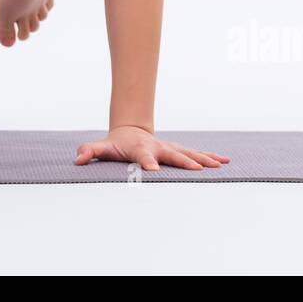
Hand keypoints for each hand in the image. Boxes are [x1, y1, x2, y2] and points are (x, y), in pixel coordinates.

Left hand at [75, 125, 229, 171]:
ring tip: (218, 165)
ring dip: (203, 159)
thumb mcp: (102, 148)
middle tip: (198, 169)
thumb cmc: (116, 144)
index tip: (153, 170)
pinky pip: (196, 154)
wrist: (130, 131)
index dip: (148, 162)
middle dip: (185, 161)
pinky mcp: (178, 151)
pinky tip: (224, 162)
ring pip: (188, 153)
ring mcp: (170, 148)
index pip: (144, 156)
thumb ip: (90, 151)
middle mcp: (159, 147)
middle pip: (173, 155)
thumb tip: (78, 158)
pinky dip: (209, 157)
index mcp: (141, 149)